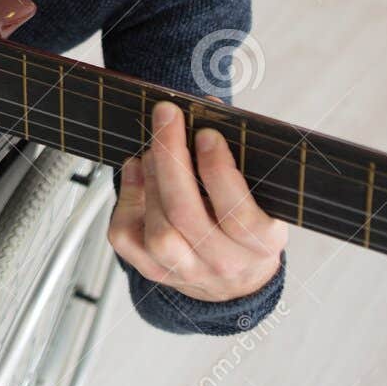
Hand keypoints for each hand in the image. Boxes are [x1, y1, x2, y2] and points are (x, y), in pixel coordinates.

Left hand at [108, 100, 286, 301]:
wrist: (237, 276)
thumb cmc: (248, 220)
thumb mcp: (260, 190)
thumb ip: (238, 152)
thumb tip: (208, 108)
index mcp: (260, 243)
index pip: (238, 214)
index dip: (218, 171)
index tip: (206, 133)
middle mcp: (224, 263)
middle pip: (187, 216)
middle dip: (171, 159)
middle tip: (167, 117)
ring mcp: (187, 272)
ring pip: (158, 232)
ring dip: (151, 180)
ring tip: (154, 150)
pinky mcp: (154, 271)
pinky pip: (128, 238)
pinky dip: (126, 199)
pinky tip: (136, 172)